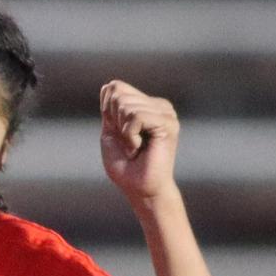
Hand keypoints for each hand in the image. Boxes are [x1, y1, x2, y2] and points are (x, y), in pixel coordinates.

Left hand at [100, 80, 179, 206]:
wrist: (139, 189)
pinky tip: (139, 148)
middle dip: (115, 123)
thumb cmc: (125, 166)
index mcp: (146, 105)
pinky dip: (130, 135)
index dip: (107, 112)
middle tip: (128, 143)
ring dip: (123, 132)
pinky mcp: (168, 123)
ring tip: (135, 147)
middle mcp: (159, 105)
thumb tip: (109, 85)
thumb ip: (110, 109)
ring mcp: (166, 113)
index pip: (115, 88)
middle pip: (119, 95)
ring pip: (126, 106)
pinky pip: (136, 117)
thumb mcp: (111, 132)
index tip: (118, 133)